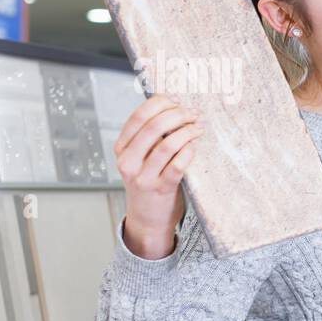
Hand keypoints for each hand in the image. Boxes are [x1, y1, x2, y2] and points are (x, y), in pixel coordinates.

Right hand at [114, 95, 204, 259]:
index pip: (138, 116)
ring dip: (187, 132)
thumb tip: (174, 108)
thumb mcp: (140, 159)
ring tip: (198, 127)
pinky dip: (189, 151)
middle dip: (178, 115)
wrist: (147, 220)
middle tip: (193, 114)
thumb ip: (150, 137)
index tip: (177, 100)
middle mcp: (129, 161)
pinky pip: (178, 165)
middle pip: (154, 127)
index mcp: (122, 149)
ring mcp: (144, 177)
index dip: (160, 103)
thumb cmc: (149, 183)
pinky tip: (195, 146)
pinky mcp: (161, 189)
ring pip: (167, 145)